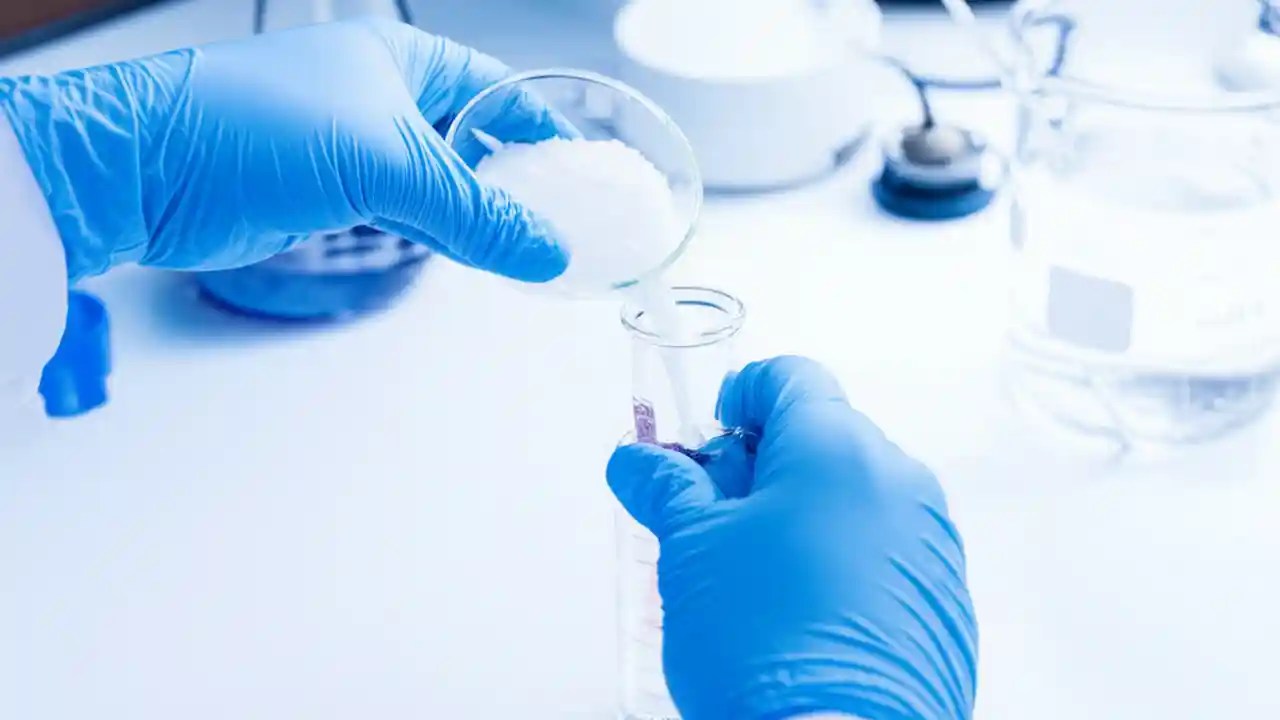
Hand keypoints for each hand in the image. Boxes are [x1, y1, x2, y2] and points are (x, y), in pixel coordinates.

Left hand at [0, 20, 569, 282]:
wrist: (142, 173)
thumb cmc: (245, 128)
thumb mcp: (381, 162)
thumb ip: (470, 210)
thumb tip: (543, 248)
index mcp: (396, 57)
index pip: (494, 85)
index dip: (540, 124)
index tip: (581, 170)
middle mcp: (377, 94)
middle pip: (471, 135)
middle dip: (516, 176)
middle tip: (563, 219)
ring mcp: (351, 146)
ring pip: (439, 180)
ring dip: (478, 213)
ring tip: (530, 245)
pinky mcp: (328, 193)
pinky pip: (405, 212)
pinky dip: (439, 233)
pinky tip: (470, 254)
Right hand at [608, 357, 977, 719]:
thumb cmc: (763, 643)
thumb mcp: (689, 551)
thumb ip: (664, 488)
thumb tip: (635, 461)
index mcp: (837, 448)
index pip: (790, 378)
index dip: (742, 394)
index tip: (713, 435)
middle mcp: (897, 481)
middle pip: (825, 437)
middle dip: (766, 465)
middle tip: (716, 516)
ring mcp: (930, 540)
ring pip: (857, 496)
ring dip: (805, 514)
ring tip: (755, 576)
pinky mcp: (945, 597)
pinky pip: (888, 551)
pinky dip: (845, 560)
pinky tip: (803, 612)